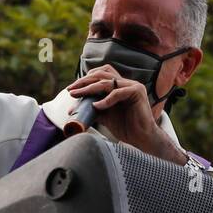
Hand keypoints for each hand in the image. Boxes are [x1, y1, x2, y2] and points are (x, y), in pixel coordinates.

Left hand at [67, 67, 187, 164]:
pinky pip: (117, 93)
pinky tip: (96, 106)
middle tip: (71, 90)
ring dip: (90, 88)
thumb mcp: (104, 116)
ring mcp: (132, 86)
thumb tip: (72, 110)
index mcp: (118, 86)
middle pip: (101, 74)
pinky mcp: (137, 92)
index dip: (85, 79)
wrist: (141, 138)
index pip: (100, 75)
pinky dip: (105, 99)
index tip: (71, 89)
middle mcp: (125, 83)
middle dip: (84, 81)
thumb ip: (91, 109)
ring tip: (77, 95)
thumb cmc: (125, 127)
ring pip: (107, 82)